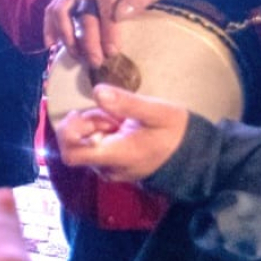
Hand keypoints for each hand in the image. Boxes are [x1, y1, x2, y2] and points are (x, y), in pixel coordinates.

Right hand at [43, 0, 168, 67]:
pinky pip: (52, 10)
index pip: (104, 10)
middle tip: (96, 61)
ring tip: (77, 56)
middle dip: (87, 41)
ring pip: (60, 12)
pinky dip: (51, 28)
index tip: (113, 52)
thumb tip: (119, 15)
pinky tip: (52, 45)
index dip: (108, 33)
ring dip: (66, 36)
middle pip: (81, 14)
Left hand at [55, 85, 189, 182]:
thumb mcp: (157, 112)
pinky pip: (95, 148)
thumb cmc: (175, 132)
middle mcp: (108, 168)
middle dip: (87, 123)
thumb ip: (126, 103)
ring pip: (85, 144)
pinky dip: (102, 133)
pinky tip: (121, 127)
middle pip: (76, 145)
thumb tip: (97, 91)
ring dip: (96, 127)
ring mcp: (109, 169)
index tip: (83, 114)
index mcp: (117, 156)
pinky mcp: (113, 166)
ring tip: (121, 120)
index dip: (68, 132)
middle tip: (112, 114)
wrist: (192, 155)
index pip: (71, 154)